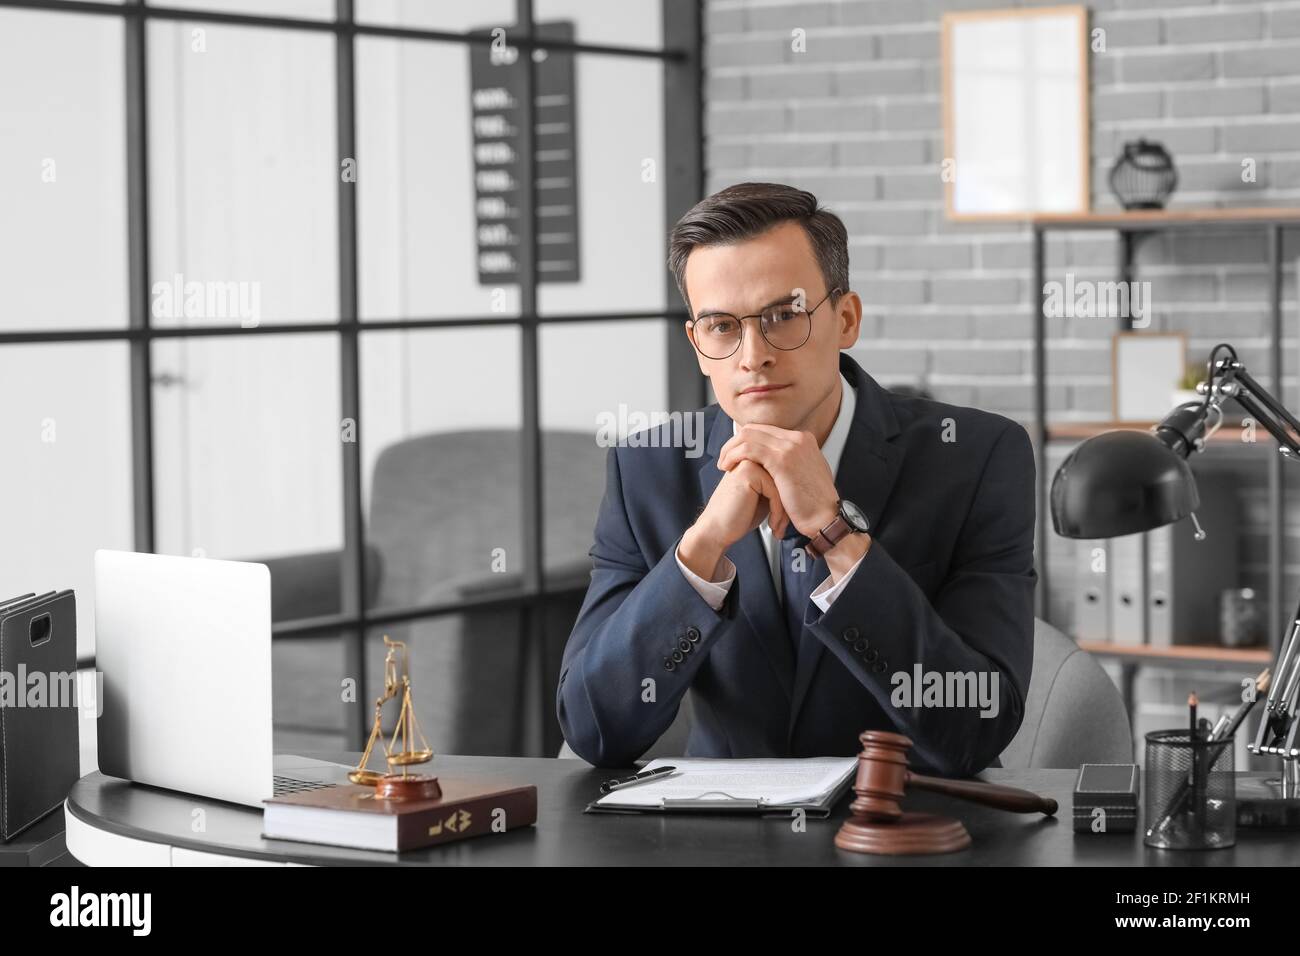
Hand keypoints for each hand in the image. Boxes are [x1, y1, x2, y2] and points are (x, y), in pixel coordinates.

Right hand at [680, 460, 786, 580]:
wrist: (718, 530)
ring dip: (784, 510)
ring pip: (784, 484)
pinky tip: (772, 526)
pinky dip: (778, 512)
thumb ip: (778, 483)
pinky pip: (776, 491)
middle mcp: (753, 457)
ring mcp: (749, 462)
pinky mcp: (747, 472)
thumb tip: (802, 484)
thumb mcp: (765, 497)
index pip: (787, 474)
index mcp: (757, 460)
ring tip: (778, 526)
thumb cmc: (739, 516)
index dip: (789, 497)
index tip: (786, 518)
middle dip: (789, 504)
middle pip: (787, 478)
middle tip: (783, 525)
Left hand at [716, 424, 838, 538]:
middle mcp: (798, 438)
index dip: (746, 441)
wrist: (826, 519)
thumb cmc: (815, 506)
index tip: (735, 455)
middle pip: (755, 429)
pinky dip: (734, 455)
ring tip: (724, 464)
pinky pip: (749, 448)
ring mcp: (791, 446)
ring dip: (730, 449)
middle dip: (735, 442)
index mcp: (804, 440)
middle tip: (725, 458)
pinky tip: (728, 467)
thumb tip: (777, 464)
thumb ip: (793, 464)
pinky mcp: (782, 459)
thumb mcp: (806, 476)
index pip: (766, 430)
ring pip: (748, 435)